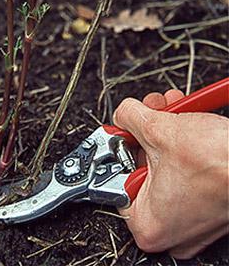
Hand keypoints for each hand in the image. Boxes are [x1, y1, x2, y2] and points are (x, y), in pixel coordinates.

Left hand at [113, 89, 228, 258]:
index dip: (122, 145)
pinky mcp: (210, 204)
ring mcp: (193, 217)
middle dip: (148, 131)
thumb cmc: (218, 162)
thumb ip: (130, 118)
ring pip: (167, 164)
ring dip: (168, 131)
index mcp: (147, 222)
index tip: (126, 129)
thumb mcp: (159, 129)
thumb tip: (124, 113)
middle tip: (151, 112)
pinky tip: (189, 120)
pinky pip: (187, 171)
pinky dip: (186, 144)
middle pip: (143, 166)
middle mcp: (171, 228)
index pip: (118, 178)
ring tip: (173, 109)